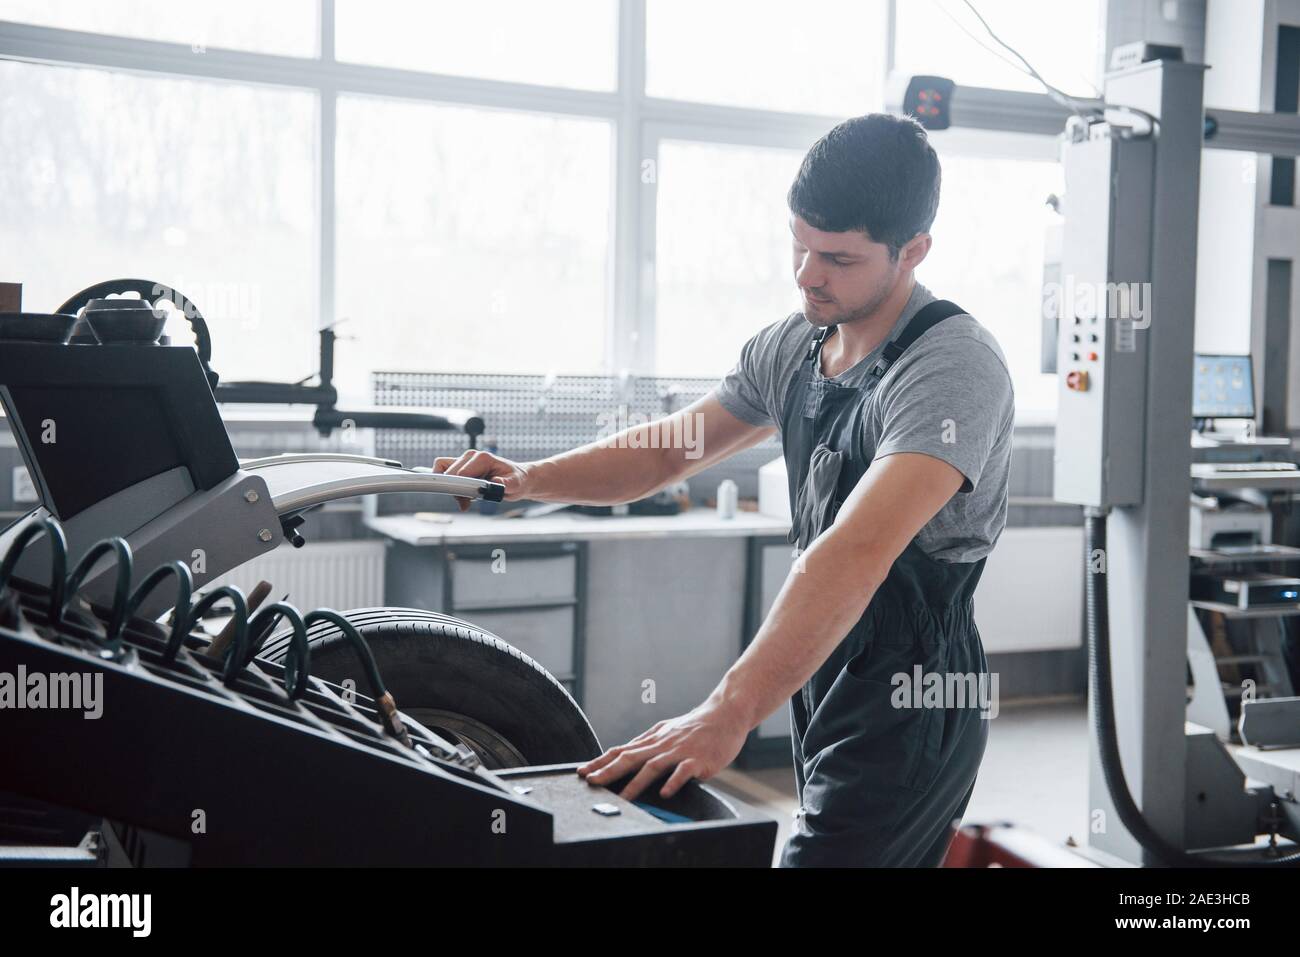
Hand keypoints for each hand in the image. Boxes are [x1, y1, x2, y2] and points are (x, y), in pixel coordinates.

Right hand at [432, 450, 534, 510]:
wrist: (518, 479)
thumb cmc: (516, 480)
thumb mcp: (515, 484)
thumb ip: (505, 484)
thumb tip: (495, 482)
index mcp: (483, 458)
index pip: (461, 473)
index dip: (460, 488)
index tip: (467, 500)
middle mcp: (471, 455)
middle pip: (449, 473)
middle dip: (455, 491)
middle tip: (467, 503)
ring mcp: (465, 459)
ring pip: (443, 471)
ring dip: (450, 488)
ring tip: (466, 500)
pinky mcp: (461, 465)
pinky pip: (444, 472)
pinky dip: (448, 486)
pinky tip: (462, 496)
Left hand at [576, 695, 750, 801]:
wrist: (726, 714)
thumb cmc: (696, 727)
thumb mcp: (667, 731)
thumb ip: (648, 744)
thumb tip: (625, 754)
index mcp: (653, 739)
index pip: (620, 750)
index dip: (600, 761)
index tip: (582, 771)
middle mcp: (662, 744)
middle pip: (630, 758)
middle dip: (608, 771)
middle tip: (590, 782)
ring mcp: (680, 751)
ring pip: (653, 766)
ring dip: (636, 782)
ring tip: (623, 797)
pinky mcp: (699, 759)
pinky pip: (684, 771)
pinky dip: (673, 782)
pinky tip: (664, 793)